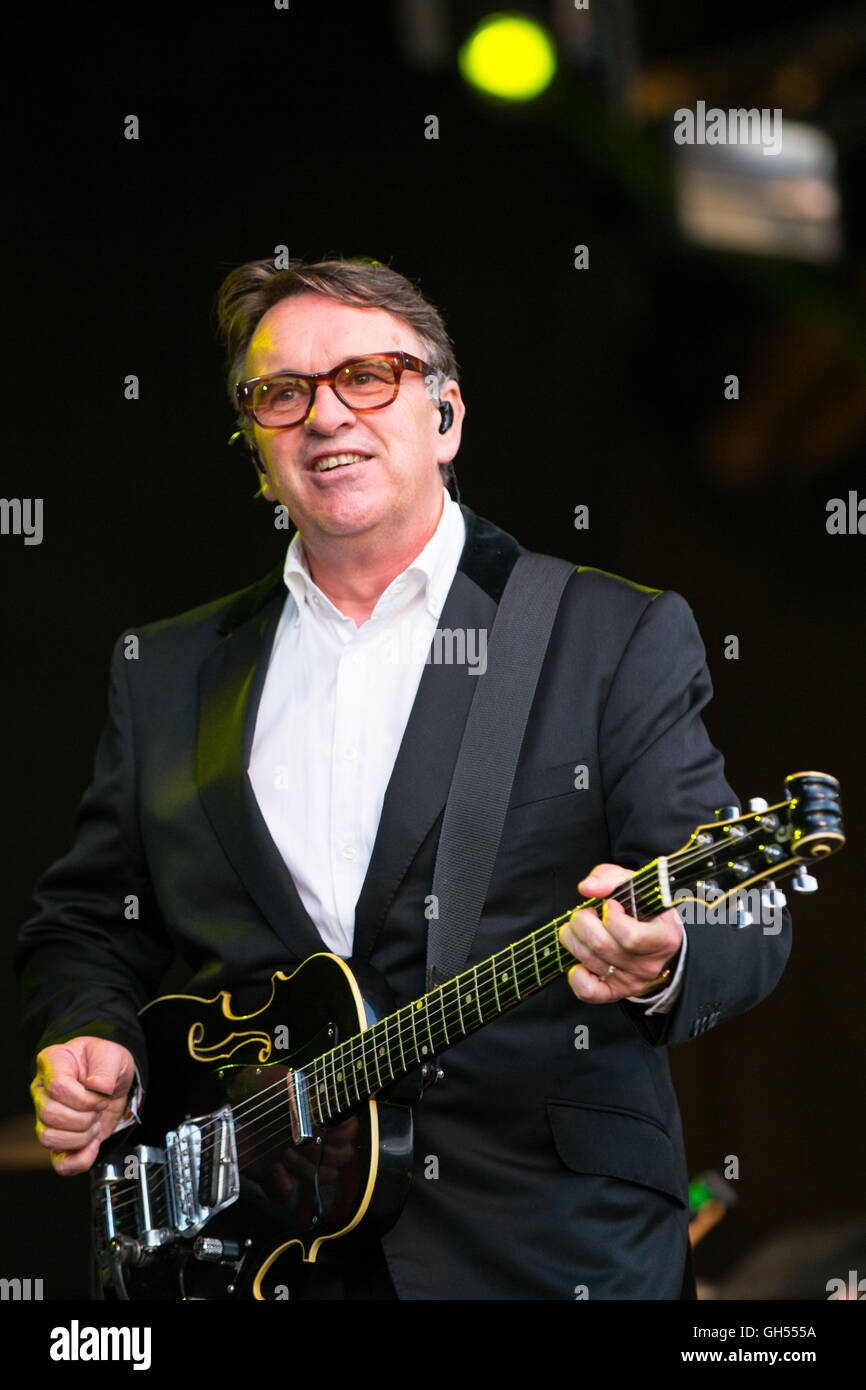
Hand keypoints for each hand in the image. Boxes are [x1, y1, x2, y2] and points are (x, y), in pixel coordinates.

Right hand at [30, 1037, 135, 1174]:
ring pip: (49, 1138)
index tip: (101, 1094)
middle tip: (99, 1107)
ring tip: (95, 1121)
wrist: (115, 1081)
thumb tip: (98, 1088)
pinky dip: (80, 1160)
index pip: (57, 1087)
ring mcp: (47, 1118)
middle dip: (84, 1116)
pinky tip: (93, 1145)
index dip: (84, 1097)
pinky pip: (60, 1163)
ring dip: (81, 1136)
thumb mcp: (112, 1055)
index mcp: (52, 1063)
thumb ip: (105, 1068)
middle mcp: (43, 1091)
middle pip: (50, 1115)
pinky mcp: (60, 1140)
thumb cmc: (107, 1062)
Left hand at [559, 863, 682, 1003]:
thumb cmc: (643, 909)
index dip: (612, 917)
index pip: (631, 936)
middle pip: (603, 946)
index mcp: (664, 938)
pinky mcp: (615, 992)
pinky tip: (577, 961)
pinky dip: (576, 976)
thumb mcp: (634, 885)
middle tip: (583, 913)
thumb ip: (611, 878)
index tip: (609, 905)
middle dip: (582, 922)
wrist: (654, 940)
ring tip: (577, 927)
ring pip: (591, 961)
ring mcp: (632, 981)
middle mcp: (649, 964)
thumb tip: (587, 888)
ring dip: (572, 938)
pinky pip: (589, 992)